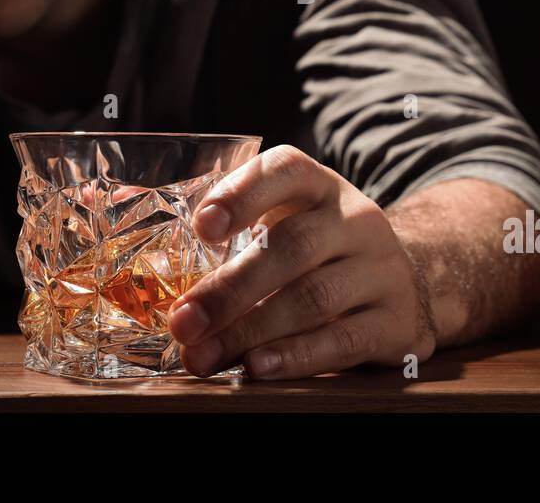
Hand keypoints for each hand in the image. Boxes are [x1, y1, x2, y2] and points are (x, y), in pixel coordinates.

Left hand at [169, 145, 436, 378]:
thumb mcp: (287, 222)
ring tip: (204, 356)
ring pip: (314, 298)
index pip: (286, 171)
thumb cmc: (320, 253)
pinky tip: (257, 367)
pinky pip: (343, 341)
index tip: (202, 226)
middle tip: (183, 321)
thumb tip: (132, 237)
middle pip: (293, 246)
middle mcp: (355, 220)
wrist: (407, 282)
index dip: (243, 194)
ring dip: (250, 331)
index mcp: (320, 187)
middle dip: (230, 288)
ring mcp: (380, 271)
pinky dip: (296, 357)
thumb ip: (229, 229)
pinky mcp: (394, 322)